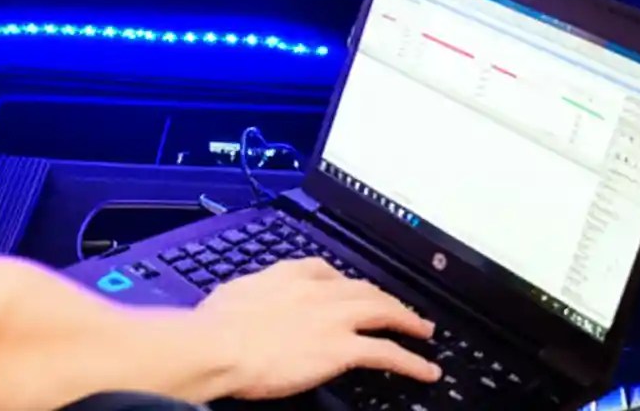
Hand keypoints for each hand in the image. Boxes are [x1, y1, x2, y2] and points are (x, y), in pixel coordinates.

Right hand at [194, 258, 441, 399]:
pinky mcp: (342, 349)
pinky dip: (411, 361)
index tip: (350, 287)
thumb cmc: (214, 325)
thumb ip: (252, 296)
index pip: (326, 270)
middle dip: (386, 298)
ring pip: (383, 312)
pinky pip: (387, 352)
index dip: (345, 281)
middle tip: (401, 308)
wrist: (218, 344)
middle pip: (363, 288)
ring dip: (407, 321)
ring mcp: (333, 318)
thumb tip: (246, 304)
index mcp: (288, 274)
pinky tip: (425, 370)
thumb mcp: (234, 294)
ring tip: (423, 330)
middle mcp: (317, 290)